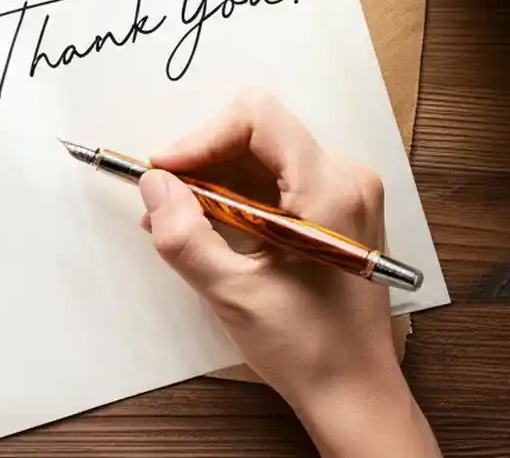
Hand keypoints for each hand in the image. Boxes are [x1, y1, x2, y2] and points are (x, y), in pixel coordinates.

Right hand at [138, 90, 438, 456]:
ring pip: (263, 156)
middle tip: (163, 201)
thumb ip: (185, 235)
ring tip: (179, 223)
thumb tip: (154, 185)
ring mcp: (345, 194)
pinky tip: (209, 230)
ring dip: (214, 181)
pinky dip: (236, 197)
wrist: (355, 391)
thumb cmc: (309, 349)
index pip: (258, 118)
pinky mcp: (336, 211)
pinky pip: (276, 181)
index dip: (201, 137)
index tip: (164, 170)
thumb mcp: (233, 293)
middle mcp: (346, 179)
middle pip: (258, 134)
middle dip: (202, 162)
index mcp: (330, 191)